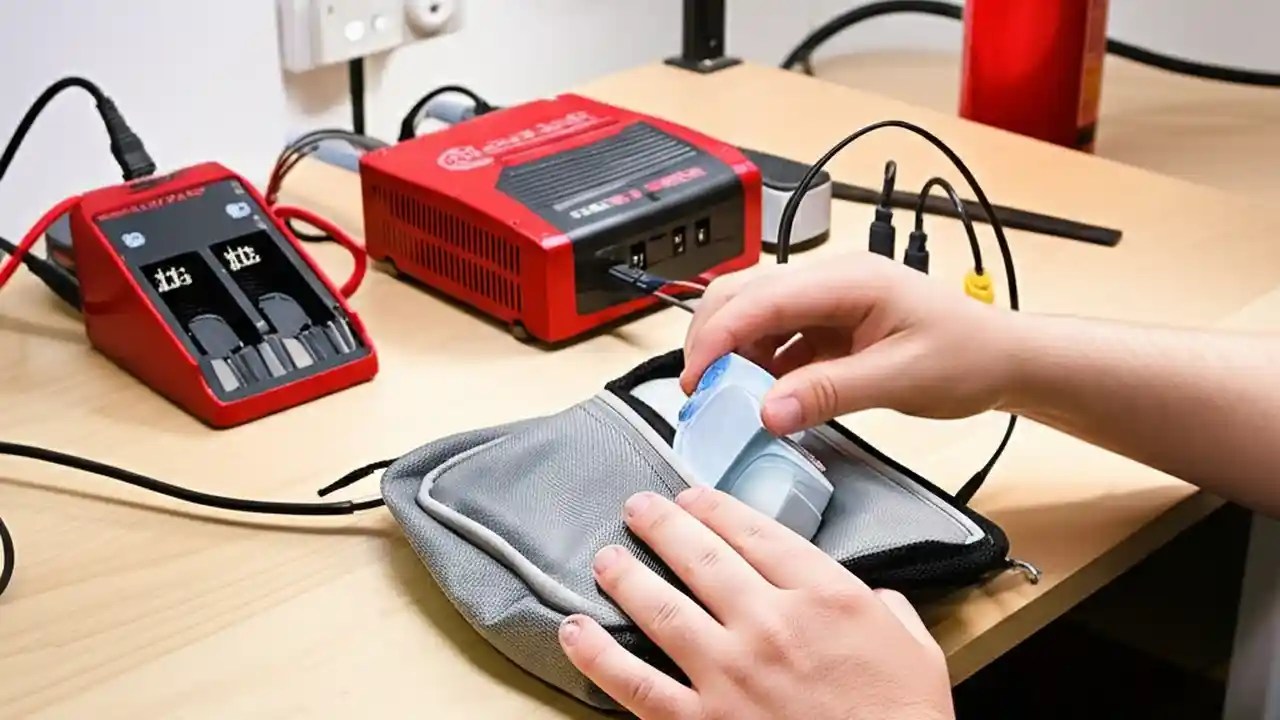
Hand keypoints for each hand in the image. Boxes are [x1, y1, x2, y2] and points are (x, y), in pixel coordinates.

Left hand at [558, 487, 954, 719]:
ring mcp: (729, 673)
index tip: (694, 497)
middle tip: (639, 508)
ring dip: (626, 576)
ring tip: (605, 558)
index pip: (757, 533)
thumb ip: (888, 607)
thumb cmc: (905, 719)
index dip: (716, 508)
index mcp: (823, 596)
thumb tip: (874, 595)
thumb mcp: (915, 648)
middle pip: (702, 557)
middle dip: (663, 525)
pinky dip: (597, 655)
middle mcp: (769, 623)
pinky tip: (574, 631)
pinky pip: (636, 682)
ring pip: (661, 608)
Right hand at [681, 253, 1018, 435]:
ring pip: (754, 315)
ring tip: (726, 399)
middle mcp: (833, 279)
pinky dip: (756, 365)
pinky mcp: (828, 322)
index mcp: (851, 279)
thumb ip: (831, 393)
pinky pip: (776, 337)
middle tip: (699, 391)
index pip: (762, 297)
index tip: (696, 378)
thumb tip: (770, 410)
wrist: (1004, 358)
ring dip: (731, 354)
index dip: (718, 336)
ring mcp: (828, 299)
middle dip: (710, 340)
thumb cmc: (969, 356)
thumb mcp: (901, 380)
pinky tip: (760, 394)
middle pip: (744, 294)